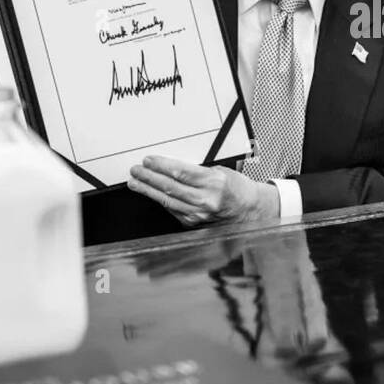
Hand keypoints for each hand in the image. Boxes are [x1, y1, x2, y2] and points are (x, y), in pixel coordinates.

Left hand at [128, 156, 281, 227]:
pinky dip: (160, 201)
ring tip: (135, 182)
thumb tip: (171, 167)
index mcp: (215, 183)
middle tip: (136, 170)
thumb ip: (198, 171)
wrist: (248, 211)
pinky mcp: (193, 223)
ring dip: (148, 191)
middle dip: (149, 178)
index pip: (181, 173)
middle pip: (170, 187)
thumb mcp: (221, 172)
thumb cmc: (237, 189)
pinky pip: (172, 210)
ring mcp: (199, 214)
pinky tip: (151, 194)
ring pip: (167, 201)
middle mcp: (206, 201)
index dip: (162, 166)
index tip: (149, 160)